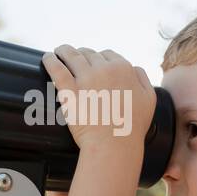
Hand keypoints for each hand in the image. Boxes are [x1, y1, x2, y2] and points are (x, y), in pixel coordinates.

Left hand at [41, 45, 156, 151]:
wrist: (114, 144)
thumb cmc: (132, 126)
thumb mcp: (149, 98)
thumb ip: (142, 78)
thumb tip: (133, 67)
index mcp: (124, 68)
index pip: (108, 54)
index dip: (99, 58)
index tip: (93, 63)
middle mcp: (105, 69)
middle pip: (89, 54)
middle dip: (82, 54)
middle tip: (74, 59)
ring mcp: (86, 79)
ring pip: (72, 55)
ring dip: (64, 51)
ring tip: (58, 52)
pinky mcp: (69, 91)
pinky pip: (57, 69)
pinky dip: (50, 60)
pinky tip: (47, 58)